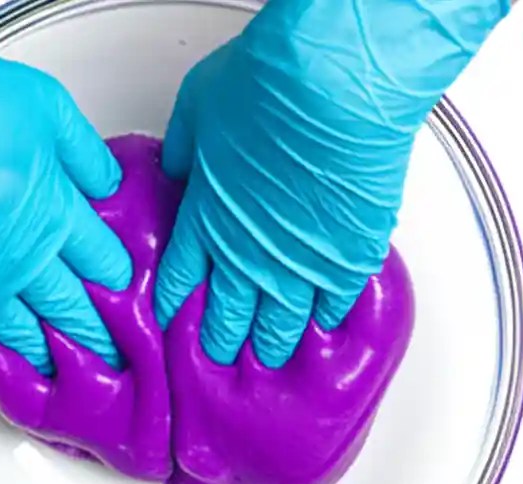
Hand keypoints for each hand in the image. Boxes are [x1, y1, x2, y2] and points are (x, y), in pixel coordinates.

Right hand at [0, 0, 129, 374]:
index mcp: (56, 212)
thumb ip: (82, 150)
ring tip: (61, 372)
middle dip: (95, 334)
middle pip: (70, 305)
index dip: (116, 277)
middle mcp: (22, 257)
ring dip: (45, 352)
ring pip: (21, 330)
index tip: (127, 295)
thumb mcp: (46, 107)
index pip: (102, 258)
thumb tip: (109, 181)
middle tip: (111, 356)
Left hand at [155, 0, 509, 367]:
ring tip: (268, 359)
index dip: (175, 301)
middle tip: (219, 357)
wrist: (334, 86)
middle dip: (219, 338)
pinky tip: (323, 326)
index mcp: (205, 218)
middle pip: (227, 311)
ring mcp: (300, 262)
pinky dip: (328, 316)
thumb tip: (178, 167)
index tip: (173, 319)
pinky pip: (335, 302)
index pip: (180, 276)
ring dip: (272, 342)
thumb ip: (186, 146)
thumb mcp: (198, 106)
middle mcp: (247, 254)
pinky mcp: (349, 257)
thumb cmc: (266, 84)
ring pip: (280, 320)